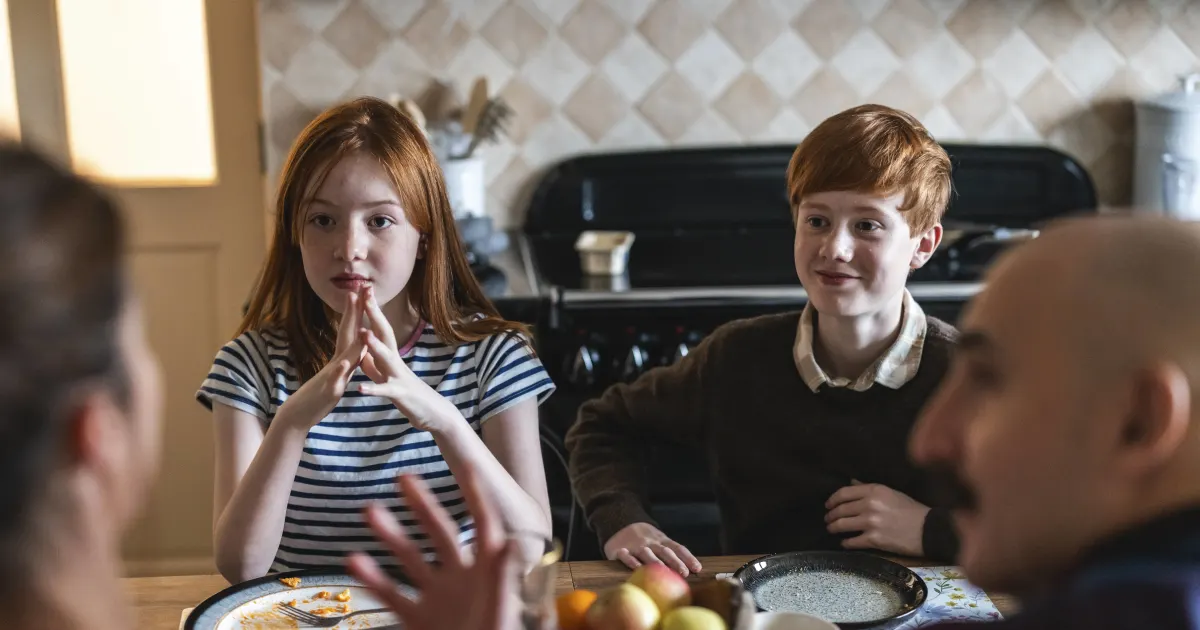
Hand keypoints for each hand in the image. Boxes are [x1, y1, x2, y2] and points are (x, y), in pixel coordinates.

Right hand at [276, 290, 364, 429]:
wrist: (298, 414)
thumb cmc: (319, 394)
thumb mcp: (337, 374)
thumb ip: (346, 360)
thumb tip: (358, 347)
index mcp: (341, 359)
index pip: (350, 332)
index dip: (356, 313)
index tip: (361, 293)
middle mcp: (336, 364)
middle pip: (346, 336)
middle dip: (353, 315)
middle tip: (356, 292)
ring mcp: (331, 377)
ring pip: (343, 357)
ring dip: (352, 342)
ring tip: (360, 326)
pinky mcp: (328, 393)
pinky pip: (334, 381)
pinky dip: (339, 372)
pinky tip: (343, 363)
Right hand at [347, 466, 518, 629]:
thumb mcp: (503, 614)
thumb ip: (503, 578)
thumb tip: (510, 540)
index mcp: (491, 573)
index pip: (483, 523)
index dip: (474, 493)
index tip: (462, 462)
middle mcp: (463, 579)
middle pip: (442, 533)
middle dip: (423, 505)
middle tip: (404, 479)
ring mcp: (439, 598)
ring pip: (411, 560)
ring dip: (391, 536)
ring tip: (369, 512)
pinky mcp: (419, 619)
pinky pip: (393, 596)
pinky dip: (373, 579)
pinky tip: (354, 560)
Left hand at [355, 286, 455, 431]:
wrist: (434, 413)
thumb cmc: (410, 394)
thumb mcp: (389, 377)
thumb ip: (374, 366)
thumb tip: (362, 354)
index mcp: (391, 357)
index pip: (380, 329)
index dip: (372, 311)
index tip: (363, 290)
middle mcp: (396, 362)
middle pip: (385, 334)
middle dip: (375, 315)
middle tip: (365, 296)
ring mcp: (399, 377)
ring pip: (386, 358)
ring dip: (374, 345)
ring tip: (362, 332)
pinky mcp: (400, 395)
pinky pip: (385, 391)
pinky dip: (373, 389)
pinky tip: (359, 388)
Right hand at [604, 522, 701, 576]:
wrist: (622, 523)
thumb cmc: (647, 540)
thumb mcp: (661, 542)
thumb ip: (673, 553)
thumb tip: (694, 569)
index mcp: (662, 541)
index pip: (678, 548)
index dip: (688, 558)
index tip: (697, 568)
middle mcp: (651, 543)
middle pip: (664, 551)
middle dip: (675, 562)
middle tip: (684, 573)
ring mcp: (636, 545)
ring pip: (647, 553)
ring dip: (656, 561)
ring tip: (664, 570)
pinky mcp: (621, 550)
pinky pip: (626, 555)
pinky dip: (631, 560)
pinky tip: (636, 567)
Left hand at [825, 480, 930, 556]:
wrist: (928, 530)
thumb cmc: (912, 510)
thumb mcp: (891, 492)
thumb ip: (869, 488)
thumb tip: (851, 482)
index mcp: (874, 490)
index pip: (844, 493)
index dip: (832, 500)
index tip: (828, 505)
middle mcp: (870, 505)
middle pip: (841, 509)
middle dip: (831, 515)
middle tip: (827, 519)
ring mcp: (871, 523)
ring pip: (842, 525)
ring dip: (833, 527)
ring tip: (831, 529)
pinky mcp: (874, 540)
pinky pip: (852, 541)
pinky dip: (845, 542)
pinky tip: (844, 542)